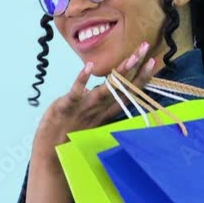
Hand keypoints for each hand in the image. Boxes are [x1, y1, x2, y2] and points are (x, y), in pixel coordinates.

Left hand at [34, 41, 156, 151]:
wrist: (50, 153)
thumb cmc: (69, 136)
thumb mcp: (87, 119)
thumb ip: (94, 104)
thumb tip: (96, 87)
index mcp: (105, 112)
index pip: (128, 93)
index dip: (141, 78)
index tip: (152, 62)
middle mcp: (99, 109)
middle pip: (122, 88)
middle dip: (136, 68)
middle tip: (146, 48)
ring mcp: (84, 108)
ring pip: (107, 89)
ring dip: (120, 72)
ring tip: (132, 57)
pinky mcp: (66, 106)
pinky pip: (76, 92)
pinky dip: (83, 80)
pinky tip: (89, 66)